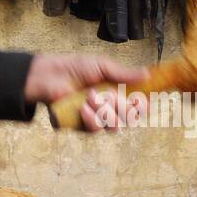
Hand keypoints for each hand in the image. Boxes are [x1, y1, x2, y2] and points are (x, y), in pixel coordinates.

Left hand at [24, 52, 151, 132]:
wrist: (49, 75)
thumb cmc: (74, 68)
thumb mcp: (102, 66)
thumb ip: (123, 74)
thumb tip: (147, 74)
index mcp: (118, 93)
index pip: (138, 106)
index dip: (144, 106)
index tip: (143, 101)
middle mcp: (110, 109)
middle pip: (131, 120)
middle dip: (123, 107)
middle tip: (110, 94)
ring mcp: (97, 120)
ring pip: (115, 126)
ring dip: (105, 111)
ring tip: (89, 96)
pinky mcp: (82, 128)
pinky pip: (95, 130)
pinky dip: (91, 118)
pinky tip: (82, 107)